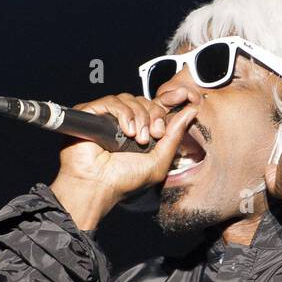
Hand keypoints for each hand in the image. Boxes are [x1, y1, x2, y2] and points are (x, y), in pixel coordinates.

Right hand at [50, 86, 202, 228]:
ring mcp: (106, 117)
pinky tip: (127, 131)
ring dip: (140, 117)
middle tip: (155, 134)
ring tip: (138, 139)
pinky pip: (112, 101)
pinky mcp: (91, 112)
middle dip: (155, 115)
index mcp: (140, 131)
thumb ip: (174, 136)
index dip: (170, 99)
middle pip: (145, 101)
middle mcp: (124, 122)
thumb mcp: (159, 161)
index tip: (184, 96)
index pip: (156, 106)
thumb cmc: (124, 181)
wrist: (98, 186)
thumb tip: (191, 111)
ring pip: (130, 99)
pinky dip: (124, 114)